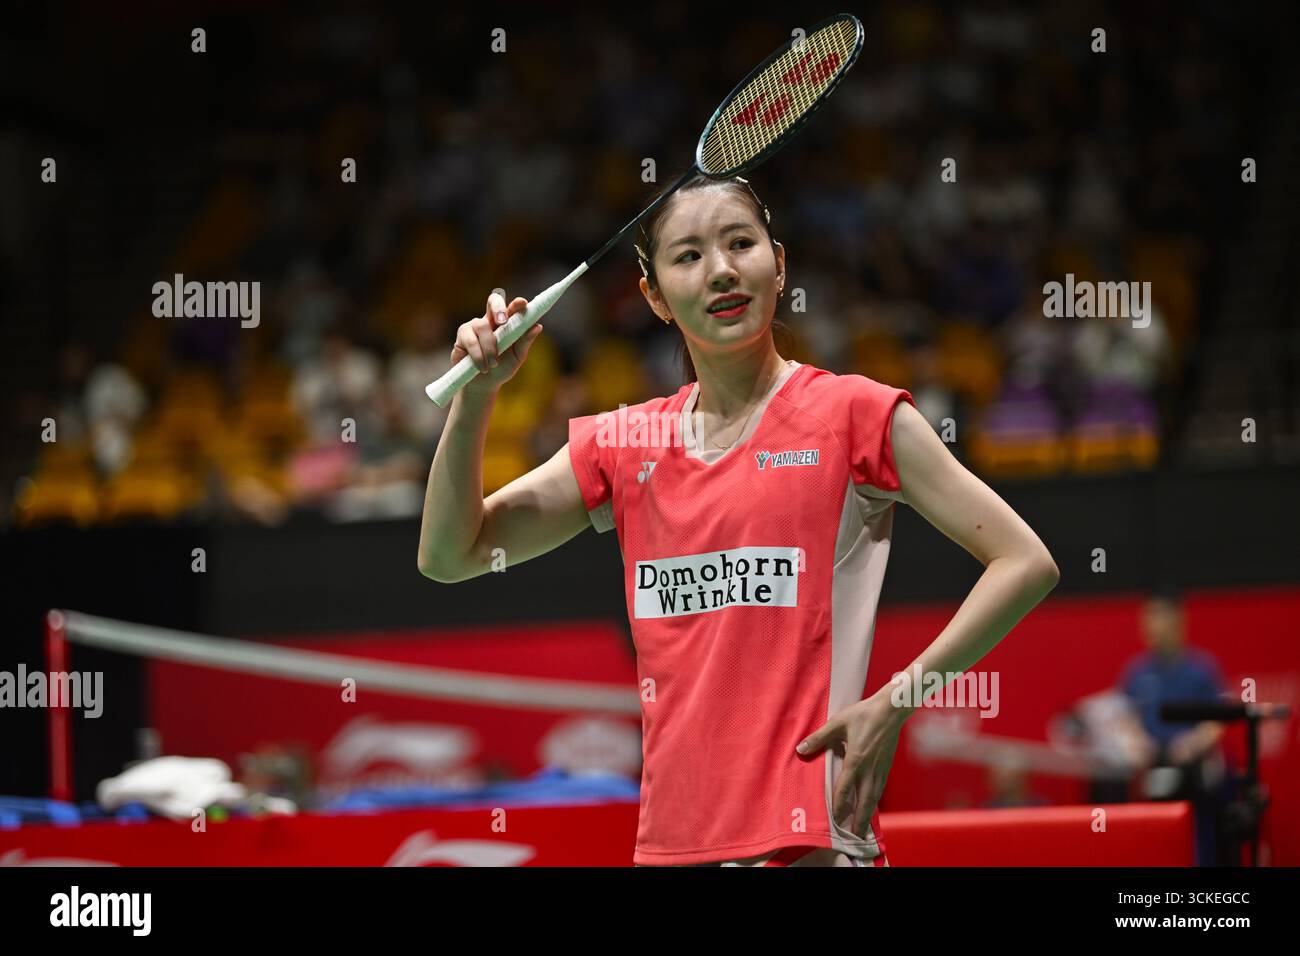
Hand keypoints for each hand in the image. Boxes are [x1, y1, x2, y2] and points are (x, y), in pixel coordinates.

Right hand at [452, 290, 543, 395]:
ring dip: (489, 347)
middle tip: (503, 321)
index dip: (516, 304)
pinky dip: (478, 355)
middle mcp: (490, 320)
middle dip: (498, 309)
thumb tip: (538, 326)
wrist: (484, 384)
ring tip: (493, 364)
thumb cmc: (502, 367)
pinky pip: (470, 340)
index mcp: (506, 323)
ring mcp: (474, 326)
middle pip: (493, 301)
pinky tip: (483, 367)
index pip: (512, 308)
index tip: (523, 303)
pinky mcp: (462, 336)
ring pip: (482, 326)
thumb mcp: (517, 357)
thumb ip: (525, 341)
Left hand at [796, 691, 908, 837]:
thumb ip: (819, 738)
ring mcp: (880, 768)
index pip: (845, 789)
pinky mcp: (886, 766)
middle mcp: (869, 769)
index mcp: (856, 759)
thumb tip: (801, 749)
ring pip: (874, 797)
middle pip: (864, 800)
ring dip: (868, 814)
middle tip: (853, 836)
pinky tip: (871, 804)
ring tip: (862, 828)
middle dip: (858, 819)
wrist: (891, 709)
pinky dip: (874, 801)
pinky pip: (880, 789)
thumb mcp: (838, 723)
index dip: (840, 806)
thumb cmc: (863, 714)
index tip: (835, 820)